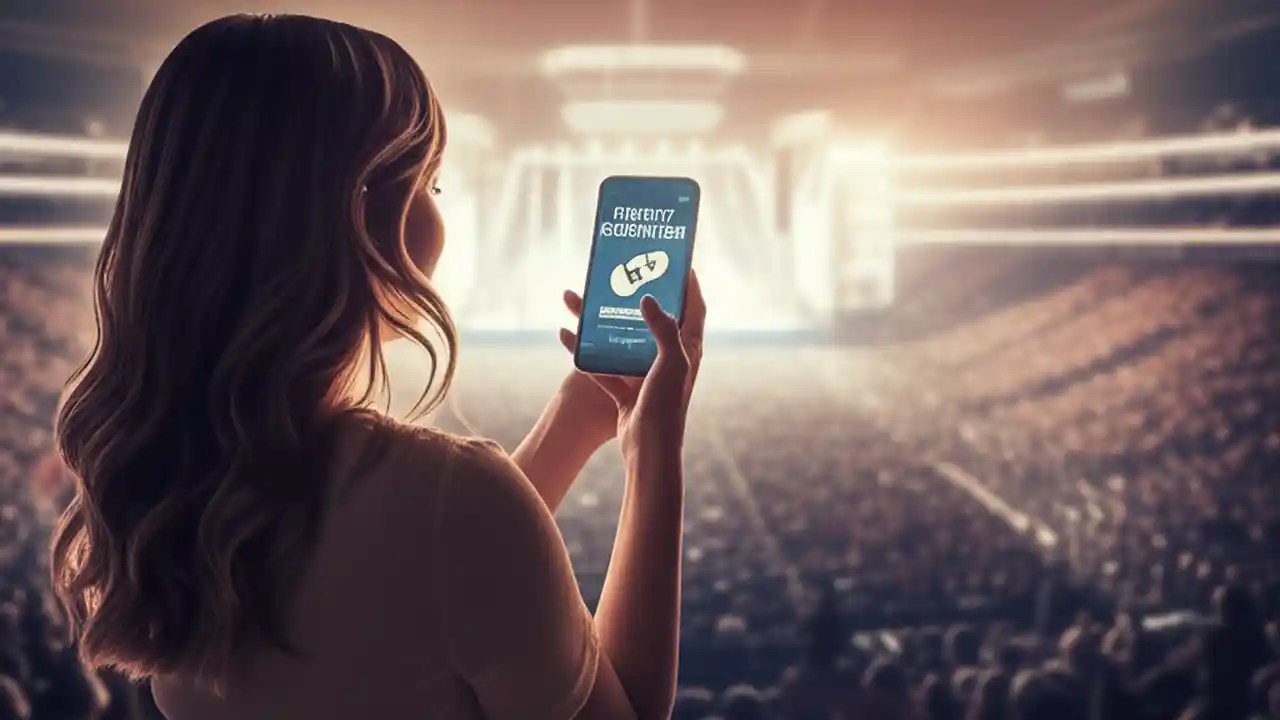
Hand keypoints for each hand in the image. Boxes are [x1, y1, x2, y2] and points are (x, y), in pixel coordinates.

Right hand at [558, 270, 704, 463]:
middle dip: (638, 296)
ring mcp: (646, 375)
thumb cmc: (666, 406)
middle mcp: (669, 359)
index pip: (694, 308)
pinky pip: (603, 365)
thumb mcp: (671, 362)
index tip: (677, 261)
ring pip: (622, 340)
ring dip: (601, 322)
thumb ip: (662, 328)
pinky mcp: (625, 391)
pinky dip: (586, 352)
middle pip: (654, 319)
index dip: (688, 284)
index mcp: (688, 350)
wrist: (648, 451)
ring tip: (583, 300)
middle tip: (625, 273)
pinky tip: (568, 336)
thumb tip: (648, 298)